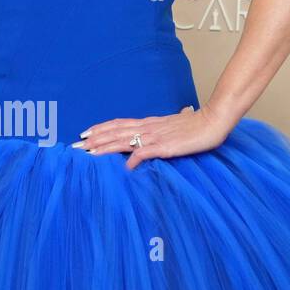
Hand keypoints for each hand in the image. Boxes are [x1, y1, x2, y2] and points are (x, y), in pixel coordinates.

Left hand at [75, 105, 234, 170]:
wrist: (213, 121)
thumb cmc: (195, 124)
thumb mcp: (173, 124)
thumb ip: (161, 128)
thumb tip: (156, 131)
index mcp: (148, 123)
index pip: (118, 124)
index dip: (100, 128)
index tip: (85, 133)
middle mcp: (147, 127)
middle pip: (115, 132)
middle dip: (94, 139)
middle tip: (76, 145)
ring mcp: (156, 136)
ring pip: (124, 140)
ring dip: (105, 147)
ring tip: (89, 154)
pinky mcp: (166, 146)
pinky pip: (146, 153)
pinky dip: (134, 159)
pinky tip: (125, 168)